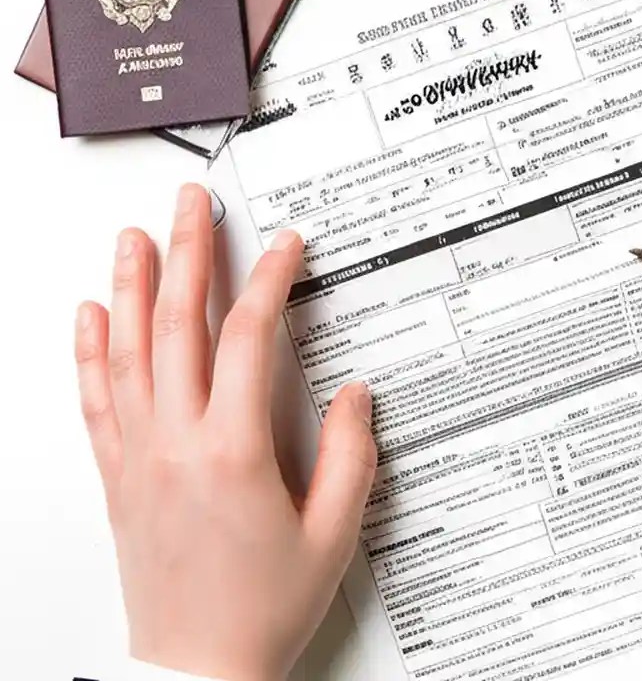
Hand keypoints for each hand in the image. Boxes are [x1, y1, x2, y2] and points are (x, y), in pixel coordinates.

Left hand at [73, 184, 375, 679]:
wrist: (198, 669)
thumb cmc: (262, 609)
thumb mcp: (332, 535)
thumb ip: (349, 457)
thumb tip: (354, 396)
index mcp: (232, 453)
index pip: (248, 340)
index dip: (268, 281)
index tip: (284, 245)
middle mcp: (175, 445)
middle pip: (176, 327)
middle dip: (188, 254)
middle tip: (192, 205)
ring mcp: (137, 459)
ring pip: (124, 353)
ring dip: (129, 286)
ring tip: (135, 237)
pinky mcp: (117, 480)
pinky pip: (94, 402)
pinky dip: (87, 352)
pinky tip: (89, 316)